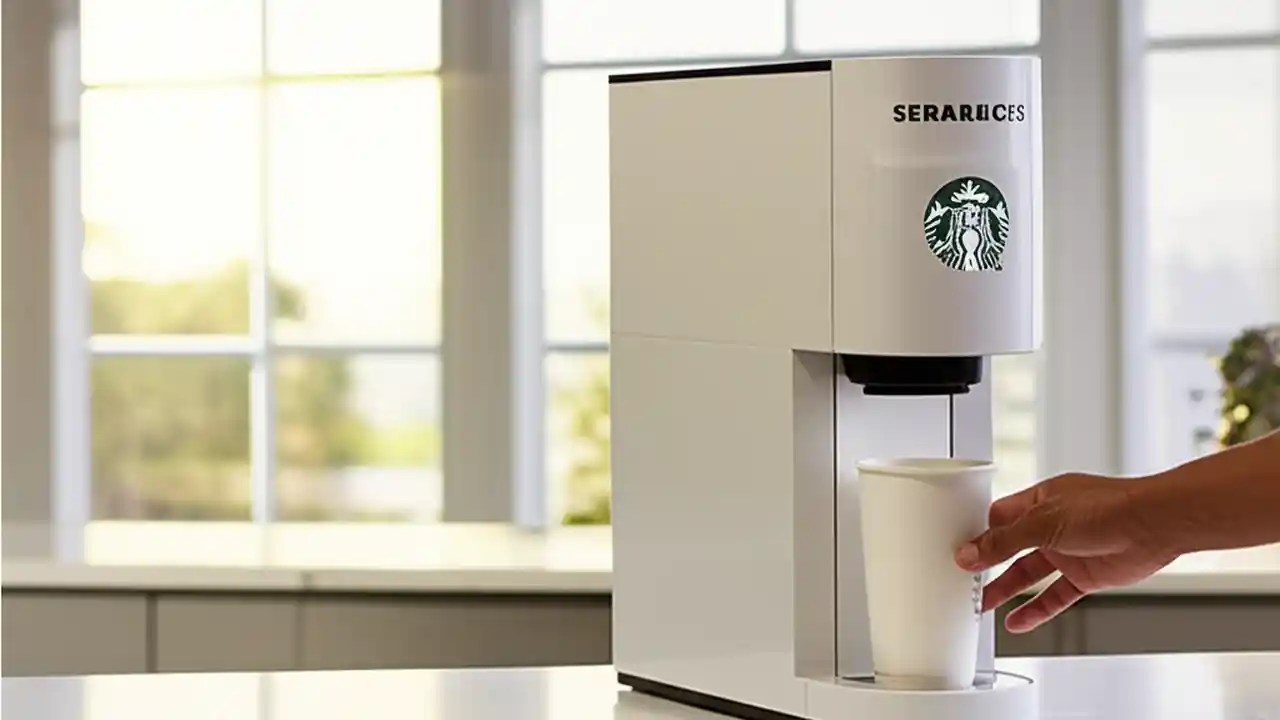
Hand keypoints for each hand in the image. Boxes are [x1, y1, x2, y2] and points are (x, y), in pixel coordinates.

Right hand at [954, 473, 1179, 633]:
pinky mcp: (1086, 576)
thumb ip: (1004, 541)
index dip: (978, 535)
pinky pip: (1055, 596)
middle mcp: (1052, 525)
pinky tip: (1019, 621)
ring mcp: (1069, 551)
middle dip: (987, 565)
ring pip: (1029, 574)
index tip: (958, 552)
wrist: (1156, 526)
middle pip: (1010, 548)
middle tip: (965, 581)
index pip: (998, 518)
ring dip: (1007, 589)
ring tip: (983, 604)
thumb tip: (970, 552)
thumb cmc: (1109, 507)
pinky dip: (1037, 610)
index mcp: (1039, 500)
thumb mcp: (1043, 523)